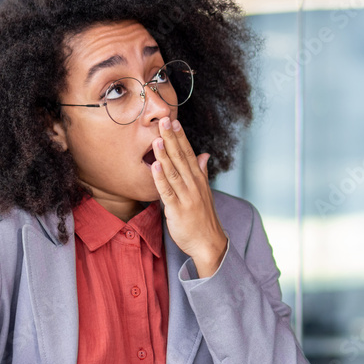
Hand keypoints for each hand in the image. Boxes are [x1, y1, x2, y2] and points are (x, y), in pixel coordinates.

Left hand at [150, 116, 227, 277]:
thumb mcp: (205, 192)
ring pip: (173, 172)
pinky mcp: (177, 210)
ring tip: (157, 138)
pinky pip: (167, 192)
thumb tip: (203, 154)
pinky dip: (161, 178)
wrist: (209, 243)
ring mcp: (186, 197)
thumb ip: (201, 172)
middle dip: (172, 139)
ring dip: (165, 154)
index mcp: (198, 179)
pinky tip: (155, 166)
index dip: (181, 137)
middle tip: (164, 120)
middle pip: (181, 158)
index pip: (189, 153)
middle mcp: (193, 185)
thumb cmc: (204, 218)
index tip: (173, 121)